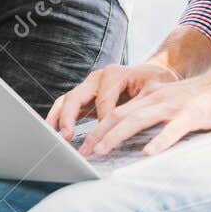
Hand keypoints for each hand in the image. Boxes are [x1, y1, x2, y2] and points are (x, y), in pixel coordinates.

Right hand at [46, 60, 179, 140]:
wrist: (155, 74)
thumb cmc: (156, 81)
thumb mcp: (155, 90)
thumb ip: (141, 104)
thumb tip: (131, 123)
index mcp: (114, 74)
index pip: (103, 100)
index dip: (103, 120)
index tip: (104, 137)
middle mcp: (97, 77)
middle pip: (76, 96)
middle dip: (70, 117)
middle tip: (67, 136)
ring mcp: (89, 86)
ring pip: (67, 100)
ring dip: (58, 119)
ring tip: (55, 137)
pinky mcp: (85, 97)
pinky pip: (66, 106)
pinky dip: (58, 119)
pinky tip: (54, 134)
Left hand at [76, 69, 210, 157]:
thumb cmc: (208, 99)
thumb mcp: (176, 105)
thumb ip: (157, 118)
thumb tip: (137, 142)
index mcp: (153, 97)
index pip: (117, 112)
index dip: (97, 129)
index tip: (80, 146)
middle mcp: (159, 98)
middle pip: (120, 116)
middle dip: (97, 134)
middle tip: (80, 153)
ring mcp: (176, 105)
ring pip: (139, 120)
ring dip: (116, 136)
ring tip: (100, 151)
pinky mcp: (195, 113)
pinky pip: (174, 128)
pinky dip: (160, 140)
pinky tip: (149, 153)